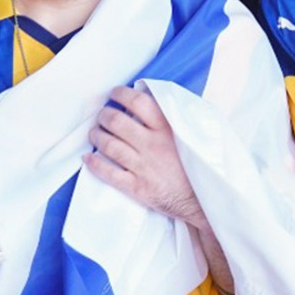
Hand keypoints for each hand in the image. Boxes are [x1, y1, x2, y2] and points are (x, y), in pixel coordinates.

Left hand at [85, 86, 204, 227]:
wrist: (205, 200)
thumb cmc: (201, 164)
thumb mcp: (199, 133)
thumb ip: (181, 115)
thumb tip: (160, 98)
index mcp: (169, 128)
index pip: (138, 102)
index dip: (121, 94)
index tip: (115, 93)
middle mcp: (153, 145)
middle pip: (117, 121)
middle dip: (104, 115)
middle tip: (103, 115)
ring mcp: (143, 166)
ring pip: (109, 145)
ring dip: (96, 136)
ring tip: (95, 133)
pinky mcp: (137, 187)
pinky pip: (108, 173)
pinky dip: (95, 164)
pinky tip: (88, 158)